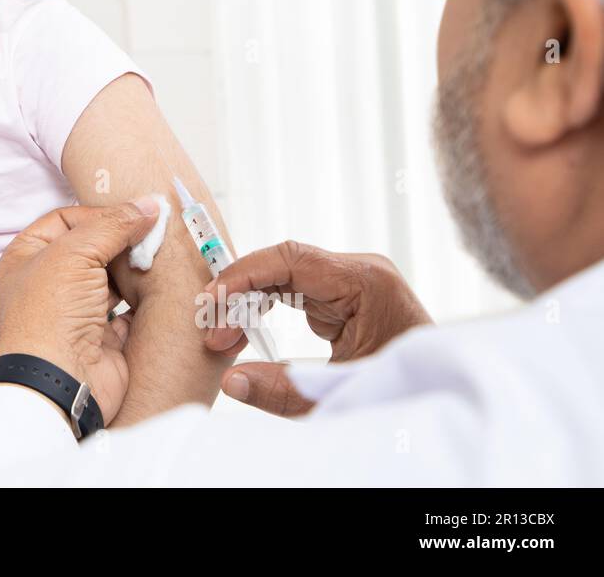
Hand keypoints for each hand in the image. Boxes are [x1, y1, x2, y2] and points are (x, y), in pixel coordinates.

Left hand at [0, 200, 160, 421]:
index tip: (132, 212)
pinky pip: (128, 311)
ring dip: (134, 268)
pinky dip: (143, 299)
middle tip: (152, 232)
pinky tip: (158, 286)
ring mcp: (74, 312)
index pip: (64, 219)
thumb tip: (147, 206)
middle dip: (121, 240)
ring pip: (111, 279)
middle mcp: (48, 284)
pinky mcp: (101, 338)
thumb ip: (113, 225)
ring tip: (157, 256)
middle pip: (91, 248)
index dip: (97, 214)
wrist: (59, 382)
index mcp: (27, 258)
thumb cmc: (49, 316)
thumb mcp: (76, 253)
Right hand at [198, 240, 432, 416]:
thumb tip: (232, 380)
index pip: (290, 260)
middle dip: (240, 295)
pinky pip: (294, 293)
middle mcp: (359, 273)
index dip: (243, 277)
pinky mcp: (345, 299)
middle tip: (211, 331)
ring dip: (249, 303)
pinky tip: (246, 332)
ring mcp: (352, 284)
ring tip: (222, 337)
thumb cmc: (408, 392)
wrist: (446, 399)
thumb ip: (285, 389)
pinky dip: (267, 310)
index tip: (212, 302)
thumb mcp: (342, 394)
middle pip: (281, 266)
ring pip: (283, 278)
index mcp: (366, 282)